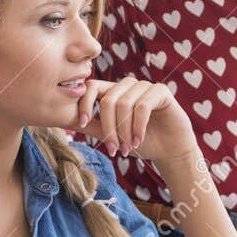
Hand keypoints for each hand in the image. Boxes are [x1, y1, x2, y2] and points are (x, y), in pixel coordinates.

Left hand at [68, 77, 197, 165]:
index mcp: (113, 92)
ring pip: (124, 104)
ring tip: (128, 148)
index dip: (84, 103)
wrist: (169, 150)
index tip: (81, 124)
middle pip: (107, 100)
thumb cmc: (139, 142)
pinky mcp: (160, 91)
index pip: (91, 87)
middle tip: (114, 150)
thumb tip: (66, 121)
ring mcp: (144, 86)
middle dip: (109, 129)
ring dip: (124, 131)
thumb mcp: (112, 135)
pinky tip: (139, 140)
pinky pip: (142, 106)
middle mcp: (128, 86)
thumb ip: (92, 126)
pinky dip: (138, 127)